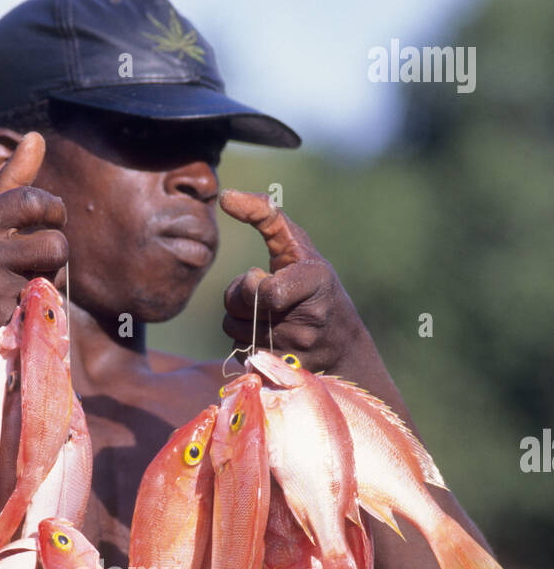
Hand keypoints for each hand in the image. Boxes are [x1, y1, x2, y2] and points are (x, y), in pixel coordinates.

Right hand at [0, 133, 68, 348]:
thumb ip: (12, 184)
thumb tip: (37, 138)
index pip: (31, 200)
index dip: (54, 211)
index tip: (51, 221)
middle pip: (55, 242)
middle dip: (55, 258)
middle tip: (35, 267)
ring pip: (52, 273)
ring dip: (49, 282)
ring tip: (24, 287)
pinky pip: (42, 302)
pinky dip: (35, 309)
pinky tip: (13, 312)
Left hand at [220, 189, 360, 372]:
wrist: (342, 344)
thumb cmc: (313, 285)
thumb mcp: (298, 246)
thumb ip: (265, 216)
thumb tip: (226, 196)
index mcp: (315, 280)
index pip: (263, 291)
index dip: (252, 285)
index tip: (263, 277)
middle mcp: (308, 319)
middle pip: (236, 309)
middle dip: (240, 299)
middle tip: (264, 296)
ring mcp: (297, 351)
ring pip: (233, 332)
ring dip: (241, 321)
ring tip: (268, 316)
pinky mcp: (285, 372)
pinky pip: (241, 355)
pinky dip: (247, 344)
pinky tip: (270, 339)